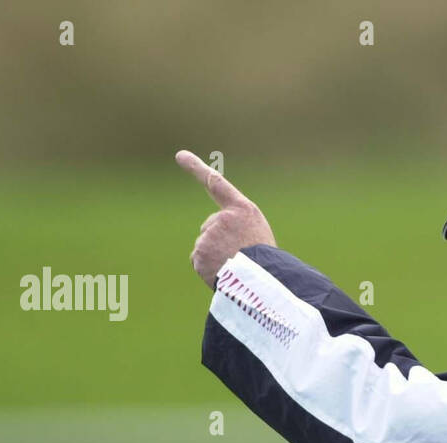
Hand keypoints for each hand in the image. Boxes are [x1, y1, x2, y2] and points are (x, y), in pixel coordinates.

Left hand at [176, 150, 276, 287]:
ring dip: (216, 257)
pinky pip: (200, 261)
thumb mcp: (258, 236)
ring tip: (235, 267)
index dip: (196, 168)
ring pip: (205, 246)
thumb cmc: (266, 263)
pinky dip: (208, 269)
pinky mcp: (200, 254)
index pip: (216, 184)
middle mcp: (222, 218)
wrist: (264, 283)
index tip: (179, 155)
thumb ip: (234, 229)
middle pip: (210, 227)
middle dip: (219, 241)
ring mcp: (209, 236)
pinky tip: (224, 273)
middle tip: (240, 256)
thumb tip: (207, 241)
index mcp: (242, 210)